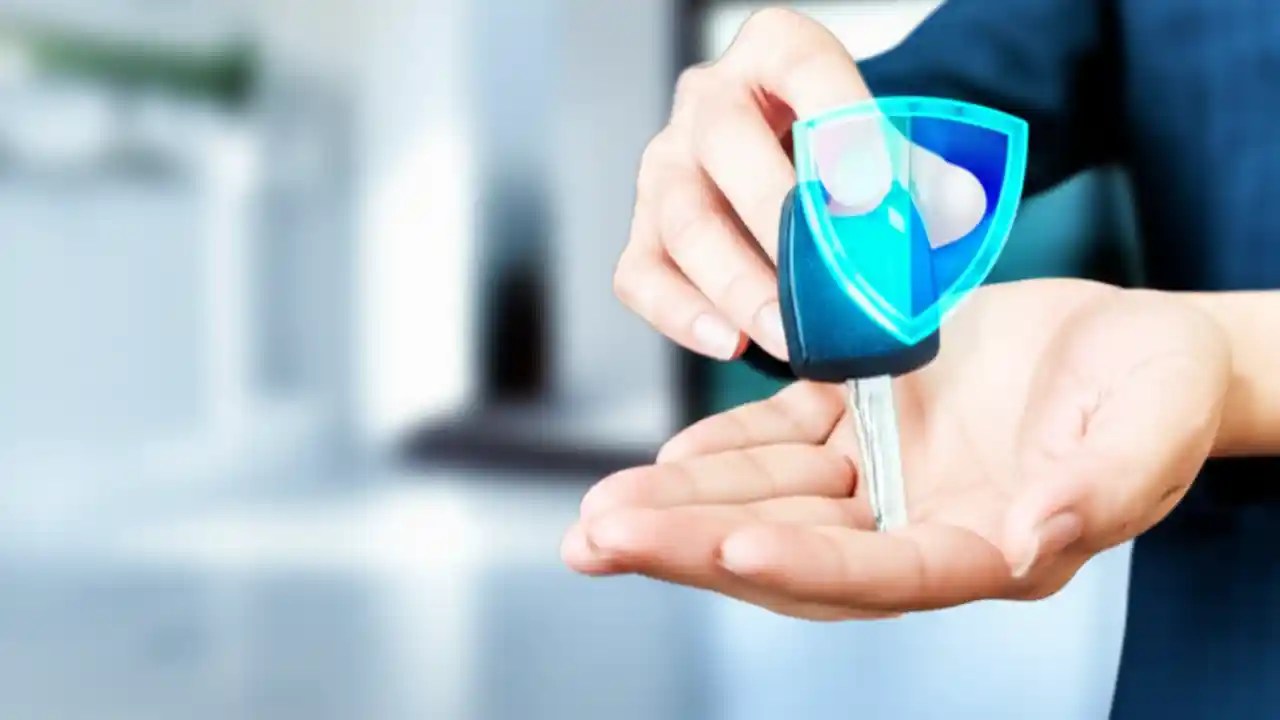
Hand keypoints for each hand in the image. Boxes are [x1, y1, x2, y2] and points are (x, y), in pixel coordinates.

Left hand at [562, 280, 1231, 618]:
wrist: (1136, 347)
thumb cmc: (1159, 391)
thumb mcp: (1149, 432)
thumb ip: (1097, 491)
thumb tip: (1028, 540)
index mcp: (986, 548)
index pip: (883, 573)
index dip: (809, 564)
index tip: (733, 551)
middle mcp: (918, 524)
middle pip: (793, 548)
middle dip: (694, 546)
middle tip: (600, 539)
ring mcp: (884, 476)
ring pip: (768, 500)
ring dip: (682, 505)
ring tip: (598, 514)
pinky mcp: (863, 421)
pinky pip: (780, 441)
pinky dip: (724, 451)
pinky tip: (668, 458)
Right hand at [616, 7, 983, 360]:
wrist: (799, 171)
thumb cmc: (842, 158)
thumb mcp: (886, 144)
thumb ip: (913, 173)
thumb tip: (942, 217)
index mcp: (774, 53)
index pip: (804, 68)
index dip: (840, 120)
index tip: (874, 183)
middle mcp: (708, 100)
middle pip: (723, 144)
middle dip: (777, 217)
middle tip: (824, 278)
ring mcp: (667, 166)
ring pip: (681, 220)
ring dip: (736, 284)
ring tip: (785, 333)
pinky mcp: (645, 231)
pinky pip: (642, 274)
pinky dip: (682, 314)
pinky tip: (728, 340)